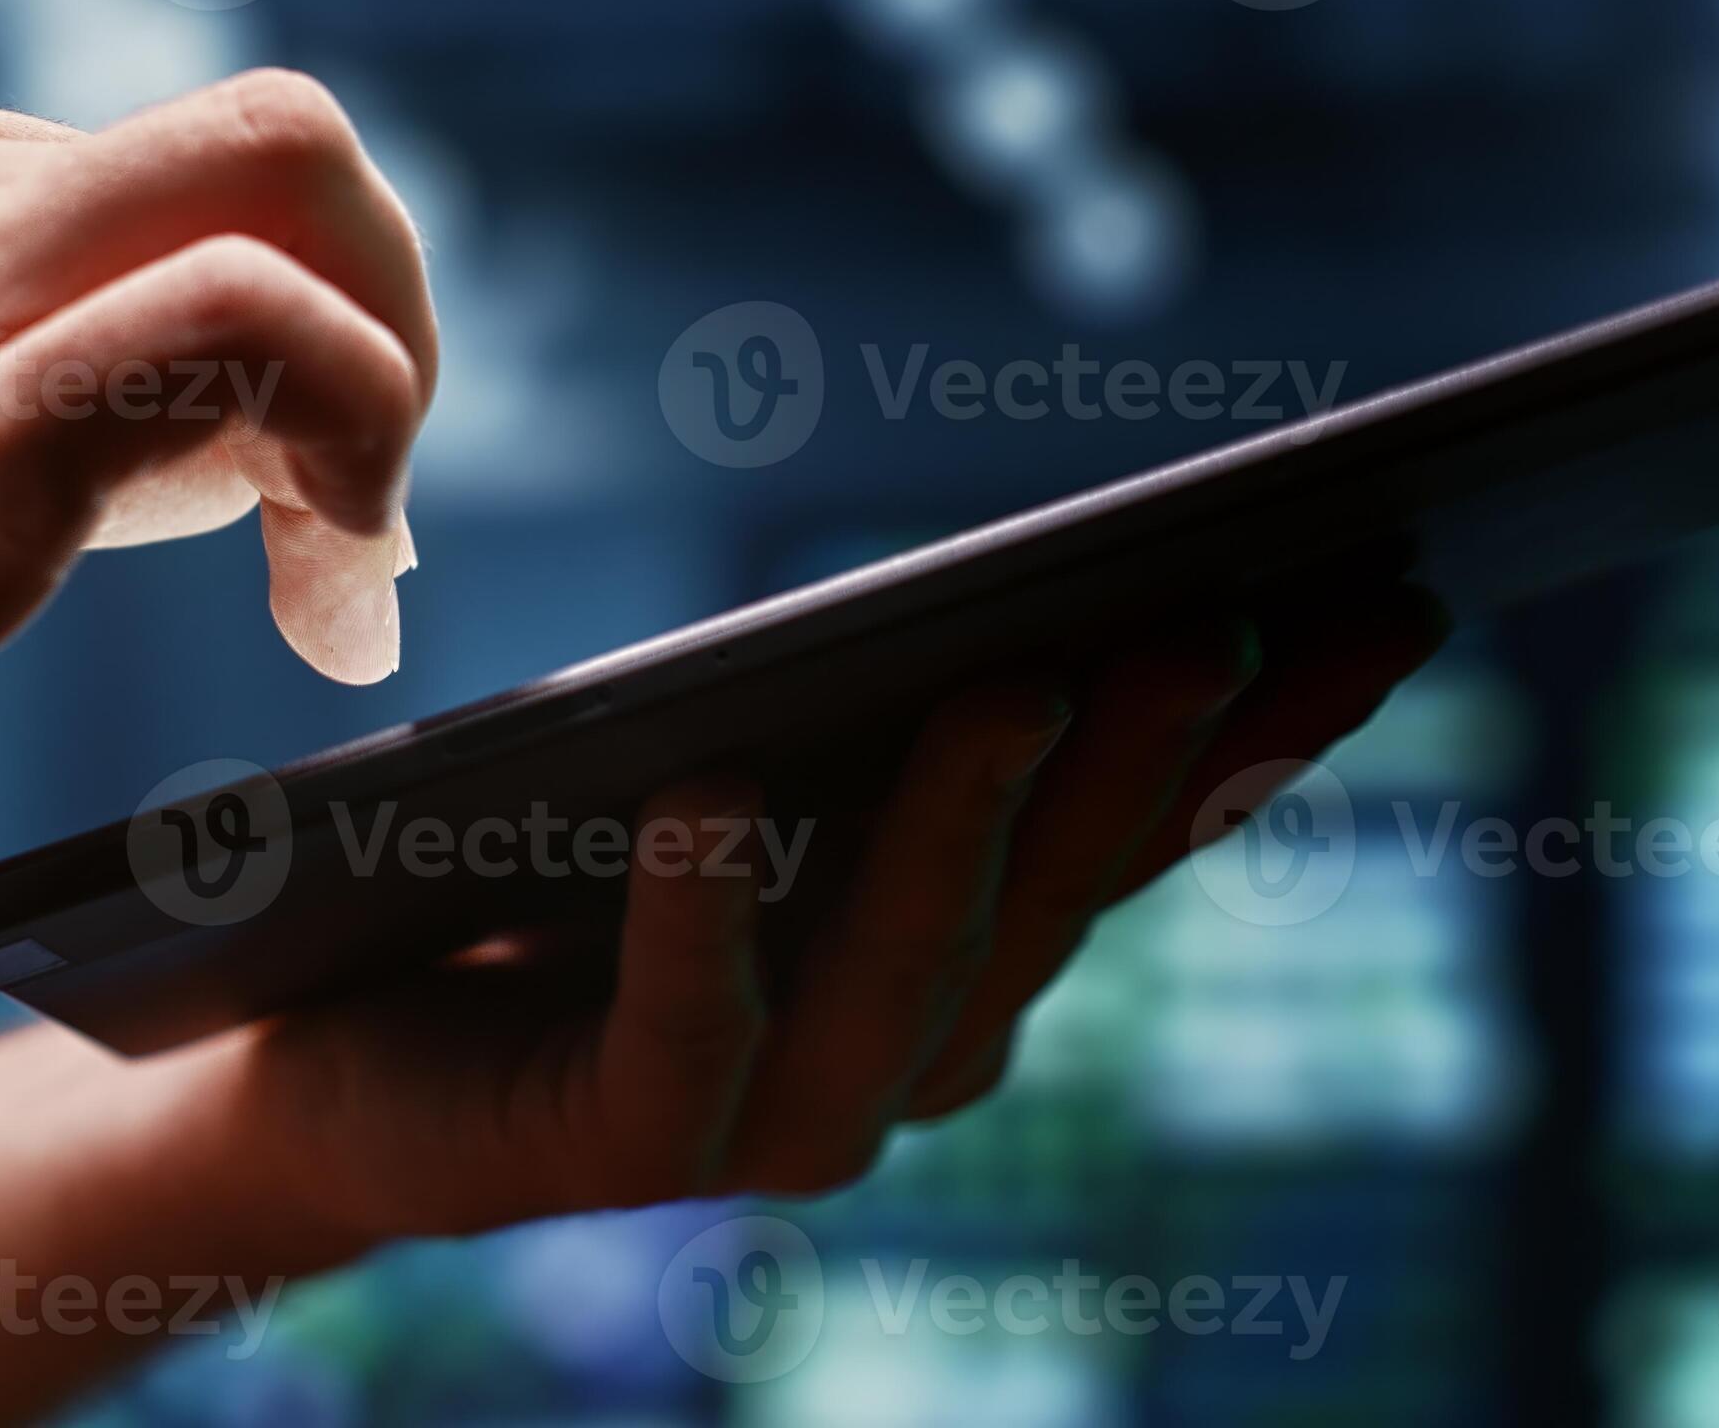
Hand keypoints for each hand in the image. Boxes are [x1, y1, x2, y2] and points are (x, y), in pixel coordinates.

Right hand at [0, 66, 434, 974]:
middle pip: (260, 139)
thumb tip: (171, 422)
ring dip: (388, 378)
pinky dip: (360, 420)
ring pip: (284, 191)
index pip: (155, 174)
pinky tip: (329, 573)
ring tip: (344, 560)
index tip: (279, 489)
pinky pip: (250, 322)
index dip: (271, 319)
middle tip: (360, 496)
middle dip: (377, 300)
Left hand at [214, 585, 1447, 1239]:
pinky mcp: (620, 1143)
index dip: (1273, 730)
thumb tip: (1074, 574)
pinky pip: (684, 1028)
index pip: (1145, 829)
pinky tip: (720, 796)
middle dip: (1145, 754)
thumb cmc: (559, 862)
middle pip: (1053, 893)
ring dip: (966, 826)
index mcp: (964, 948)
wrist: (330, 1034)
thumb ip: (892, 712)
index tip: (1388, 599)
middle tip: (1213, 613)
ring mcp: (776, 1115)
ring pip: (903, 971)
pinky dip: (704, 914)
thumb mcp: (752, 749)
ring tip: (1015, 680)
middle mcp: (906, 1050)